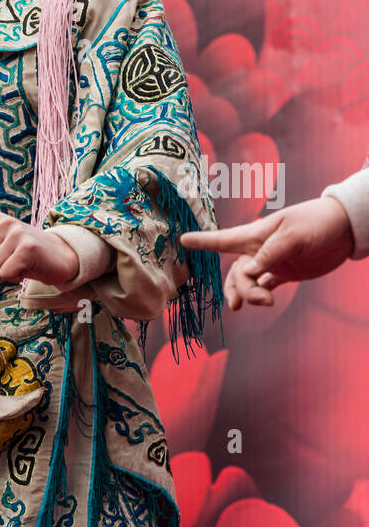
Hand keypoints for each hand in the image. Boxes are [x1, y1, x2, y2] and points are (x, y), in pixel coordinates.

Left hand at [0, 212, 79, 285]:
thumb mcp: (2, 248)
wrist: (60, 258)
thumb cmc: (27, 255)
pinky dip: (17, 278)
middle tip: (16, 261)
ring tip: (22, 264)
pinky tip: (29, 268)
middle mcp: (4, 222)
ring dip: (7, 274)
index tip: (8, 256)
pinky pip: (6, 274)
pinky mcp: (27, 248)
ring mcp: (16, 233)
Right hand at [179, 197, 354, 309]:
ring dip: (251, 295)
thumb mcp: (294, 236)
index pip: (224, 239)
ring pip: (249, 282)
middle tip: (261, 300)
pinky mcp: (286, 272)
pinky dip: (261, 293)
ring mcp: (272, 261)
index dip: (203, 241)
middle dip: (241, 288)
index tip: (183, 240)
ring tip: (266, 302)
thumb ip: (271, 254)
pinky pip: (265, 285)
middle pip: (237, 272)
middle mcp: (260, 249)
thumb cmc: (316, 223)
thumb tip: (249, 272)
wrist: (344, 230)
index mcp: (257, 234)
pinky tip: (264, 300)